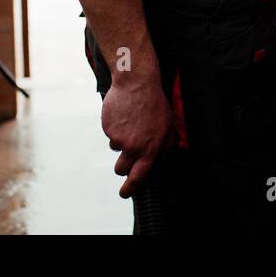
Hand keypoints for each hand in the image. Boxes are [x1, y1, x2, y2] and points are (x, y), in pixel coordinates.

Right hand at [101, 74, 174, 197]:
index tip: (124, 193)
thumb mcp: (168, 126)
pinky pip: (110, 134)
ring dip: (120, 142)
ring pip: (115, 149)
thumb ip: (165, 146)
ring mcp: (119, 138)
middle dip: (122, 165)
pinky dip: (115, 127)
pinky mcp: (108, 129)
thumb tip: (160, 162)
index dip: (130, 188)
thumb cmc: (155, 104)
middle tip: (127, 153)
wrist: (137, 83)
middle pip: (121, 168)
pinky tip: (123, 114)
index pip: (139, 176)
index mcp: (152, 149)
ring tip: (130, 124)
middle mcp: (135, 147)